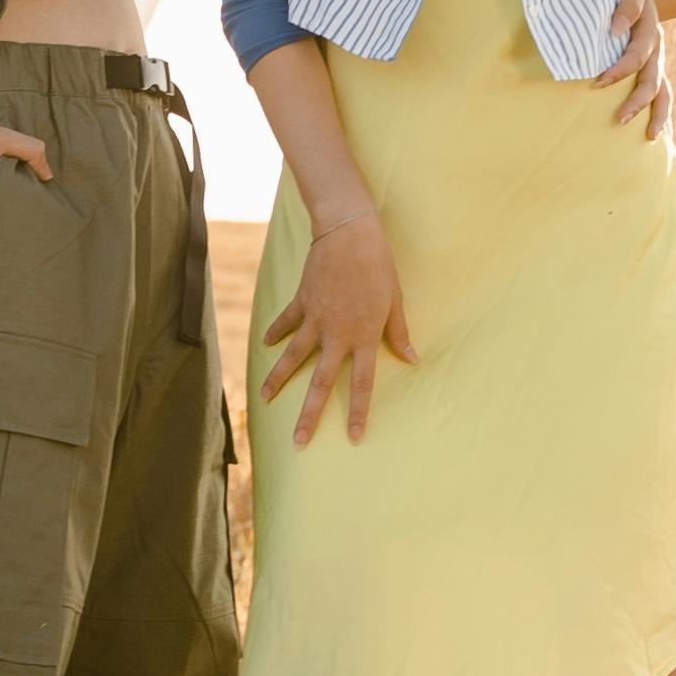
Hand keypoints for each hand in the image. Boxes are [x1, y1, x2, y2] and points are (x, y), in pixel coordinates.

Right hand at [0, 123, 53, 251]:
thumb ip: (30, 149)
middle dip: (21, 232)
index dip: (36, 215)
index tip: (35, 215)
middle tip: (22, 231)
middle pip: (17, 231)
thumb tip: (47, 176)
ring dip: (2, 245)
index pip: (32, 212)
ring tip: (6, 244)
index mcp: (8, 194)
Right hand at [258, 210, 419, 444]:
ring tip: (264, 399)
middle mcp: (337, 335)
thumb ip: (399, 333)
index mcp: (364, 337)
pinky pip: (286, 322)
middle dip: (309, 414)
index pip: (362, 384)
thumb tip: (411, 359)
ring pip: (293, 358)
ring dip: (278, 379)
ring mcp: (315, 320)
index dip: (359, 413)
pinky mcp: (302, 302)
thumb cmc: (379, 267)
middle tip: (298, 441)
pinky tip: (266, 345)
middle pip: (321, 383)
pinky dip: (276, 333)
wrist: (349, 234)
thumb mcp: (395, 301)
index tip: (353, 438)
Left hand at [604, 0, 674, 138]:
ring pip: (663, 92)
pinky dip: (663, 116)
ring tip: (650, 137)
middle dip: (637, 102)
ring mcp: (658, 62)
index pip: (636, 55)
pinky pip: (662, 96)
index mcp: (649, 30)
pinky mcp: (655, 70)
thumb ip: (625, 6)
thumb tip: (615, 28)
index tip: (599, 83)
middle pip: (652, 80)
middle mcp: (656, 50)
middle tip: (619, 120)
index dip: (620, 70)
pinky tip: (659, 135)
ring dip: (657, 115)